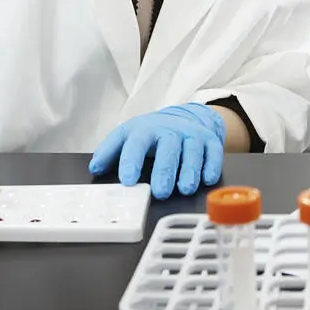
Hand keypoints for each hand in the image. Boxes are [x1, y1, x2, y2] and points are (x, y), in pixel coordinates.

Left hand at [89, 102, 226, 199]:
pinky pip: (213, 152)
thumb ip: (110, 152)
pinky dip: (212, 165)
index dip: (131, 161)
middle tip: (160, 192)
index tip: (127, 179)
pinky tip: (207, 179)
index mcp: (145, 129)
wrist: (184, 118)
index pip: (137, 143)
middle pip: (168, 147)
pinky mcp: (209, 141)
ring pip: (192, 151)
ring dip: (190, 171)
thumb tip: (95, 168)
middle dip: (165, 170)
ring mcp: (191, 134)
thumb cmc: (151, 134)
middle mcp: (170, 130)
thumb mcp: (127, 136)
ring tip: (185, 189)